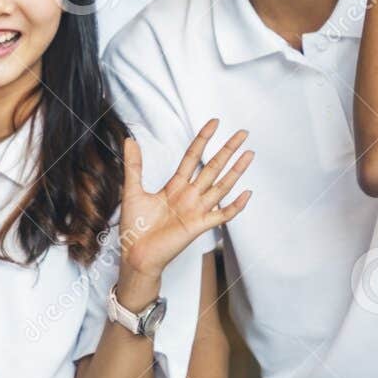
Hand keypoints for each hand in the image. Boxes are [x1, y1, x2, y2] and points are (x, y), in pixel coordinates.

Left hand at [121, 121, 251, 277]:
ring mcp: (196, 210)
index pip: (192, 157)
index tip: (214, 123)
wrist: (136, 254)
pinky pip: (222, 215)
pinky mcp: (199, 226)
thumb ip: (134, 166)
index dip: (203, 139)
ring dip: (236, 171)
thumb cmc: (134, 228)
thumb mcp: (132, 191)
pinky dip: (235, 206)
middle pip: (212, 167)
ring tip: (249, 154)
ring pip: (221, 186)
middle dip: (227, 150)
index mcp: (175, 186)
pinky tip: (247, 194)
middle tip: (242, 133)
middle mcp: (189, 196)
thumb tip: (129, 140)